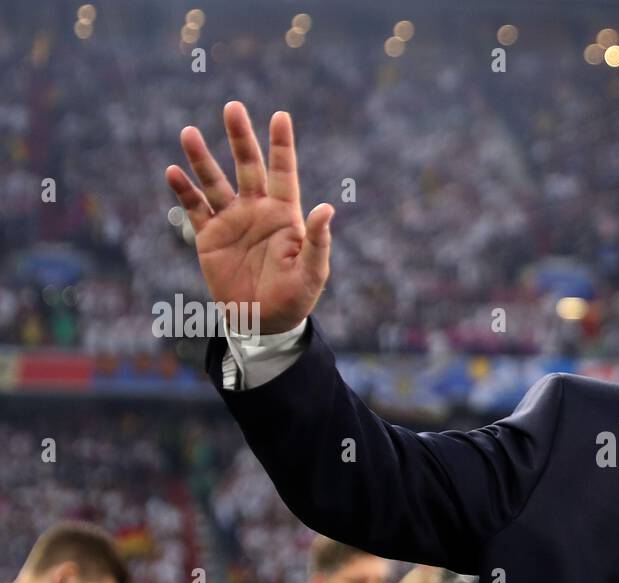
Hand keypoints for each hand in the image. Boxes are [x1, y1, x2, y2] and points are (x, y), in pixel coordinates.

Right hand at [165, 101, 332, 334]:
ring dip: (202, 158)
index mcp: (285, 215)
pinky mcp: (209, 237)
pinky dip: (183, 191)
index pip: (284, 172)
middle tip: (233, 107)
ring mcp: (232, 221)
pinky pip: (194, 208)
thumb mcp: (312, 273)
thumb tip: (327, 209)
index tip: (280, 115)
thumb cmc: (295, 298)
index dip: (282, 145)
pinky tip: (173, 172)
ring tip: (189, 134)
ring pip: (215, 182)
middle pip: (248, 166)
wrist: (263, 322)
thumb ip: (318, 241)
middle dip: (240, 138)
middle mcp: (257, 210)